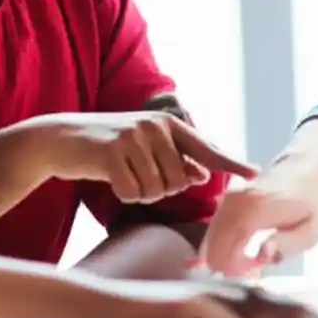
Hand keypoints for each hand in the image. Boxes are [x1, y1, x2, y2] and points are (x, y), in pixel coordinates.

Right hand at [39, 111, 257, 203]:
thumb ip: (174, 159)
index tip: (254, 173)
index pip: (206, 148)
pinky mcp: (113, 152)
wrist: (63, 139)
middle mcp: (155, 126)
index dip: (230, 163)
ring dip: (140, 192)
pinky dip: (123, 193)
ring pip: (156, 190)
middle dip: (160, 188)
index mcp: (168, 124)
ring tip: (122, 172)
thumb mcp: (144, 147)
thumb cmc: (108, 146)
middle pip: (178, 181)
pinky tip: (110, 177)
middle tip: (136, 173)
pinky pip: (133, 193)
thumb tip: (202, 175)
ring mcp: (134, 137)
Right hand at [200, 154, 317, 276]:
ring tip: (251, 262)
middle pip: (213, 246)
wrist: (304, 172)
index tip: (254, 273)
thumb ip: (286, 245)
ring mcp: (226, 200)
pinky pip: (212, 234)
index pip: (227, 245)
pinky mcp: (223, 203)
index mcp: (256, 207)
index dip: (234, 268)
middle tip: (253, 271)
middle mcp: (234, 201)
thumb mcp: (310, 231)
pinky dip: (222, 249)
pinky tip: (243, 253)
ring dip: (225, 258)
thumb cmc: (310, 205)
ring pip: (209, 242)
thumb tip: (262, 256)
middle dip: (229, 267)